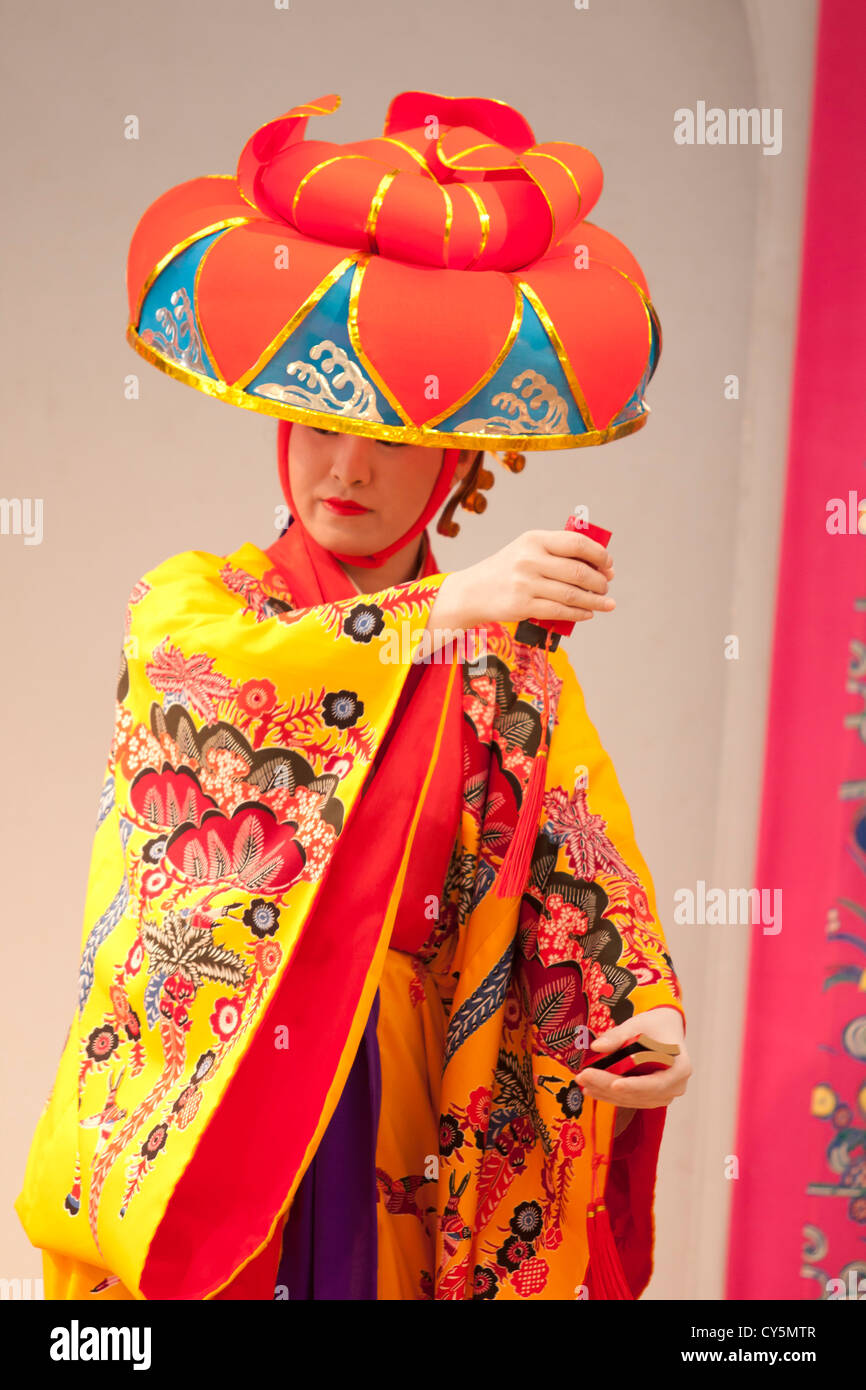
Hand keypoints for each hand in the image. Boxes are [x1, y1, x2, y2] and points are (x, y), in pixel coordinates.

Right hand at [426, 528, 614, 633]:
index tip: (608, 564)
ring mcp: (525, 583)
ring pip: (572, 594)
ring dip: (594, 601)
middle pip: (578, 571)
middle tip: (606, 586)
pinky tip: (588, 613)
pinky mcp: (522, 606)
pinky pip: (559, 611)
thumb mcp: (526, 550)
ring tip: (605, 603)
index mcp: (534, 539)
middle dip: (599, 581)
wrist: (472, 591)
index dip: (599, 554)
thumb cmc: (506, 570)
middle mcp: (529, 559)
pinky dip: (579, 614)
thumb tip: (598, 566)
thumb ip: (557, 553)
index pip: (576, 543)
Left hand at [574, 1006, 690, 1110]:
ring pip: (632, 1099)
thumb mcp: (638, 1024)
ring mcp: (665, 1095)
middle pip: (639, 1093)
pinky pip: (630, 1099)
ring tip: (583, 1083)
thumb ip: (618, 1036)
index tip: (613, 1084)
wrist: (666, 1028)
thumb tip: (596, 1046)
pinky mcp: (652, 1097)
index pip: (656, 1083)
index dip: (634, 1086)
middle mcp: (676, 1086)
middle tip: (584, 1077)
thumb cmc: (655, 1025)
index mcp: (680, 1067)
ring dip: (605, 1093)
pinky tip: (591, 1088)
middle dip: (609, 1086)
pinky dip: (610, 1095)